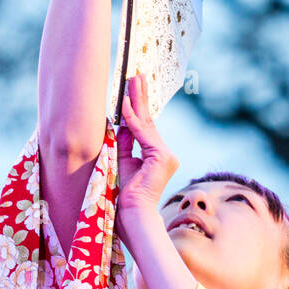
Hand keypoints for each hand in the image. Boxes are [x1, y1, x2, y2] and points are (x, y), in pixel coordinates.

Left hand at [116, 72, 178, 218]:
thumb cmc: (125, 195)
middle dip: (141, 97)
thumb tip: (122, 123)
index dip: (138, 108)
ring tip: (134, 79)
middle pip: (149, 121)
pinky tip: (124, 103)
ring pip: (147, 124)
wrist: (132, 213)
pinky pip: (142, 133)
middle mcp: (165, 154)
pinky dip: (132, 118)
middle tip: (137, 75)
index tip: (133, 89)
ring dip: (138, 100)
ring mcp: (166, 155)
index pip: (145, 128)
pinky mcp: (162, 157)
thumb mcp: (122, 162)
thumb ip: (125, 143)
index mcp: (156, 156)